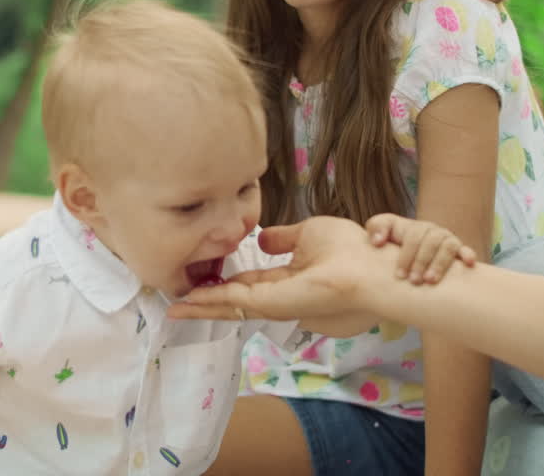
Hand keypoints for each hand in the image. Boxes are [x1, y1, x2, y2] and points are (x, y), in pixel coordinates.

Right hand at [166, 216, 389, 328]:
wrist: (368, 267)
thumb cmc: (347, 249)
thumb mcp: (309, 234)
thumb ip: (283, 238)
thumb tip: (261, 239)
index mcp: (287, 280)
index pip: (248, 285)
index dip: (224, 284)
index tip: (201, 281)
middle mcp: (278, 296)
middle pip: (233, 301)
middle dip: (205, 303)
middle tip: (176, 304)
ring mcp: (275, 303)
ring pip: (230, 307)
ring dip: (201, 307)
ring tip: (174, 309)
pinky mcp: (273, 305)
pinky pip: (235, 303)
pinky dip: (210, 304)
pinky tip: (189, 302)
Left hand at [366, 213, 476, 283]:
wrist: (408, 252)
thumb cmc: (392, 243)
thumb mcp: (382, 231)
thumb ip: (376, 228)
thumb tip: (377, 241)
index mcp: (415, 227)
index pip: (413, 237)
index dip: (406, 255)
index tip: (399, 275)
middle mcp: (433, 231)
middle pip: (431, 242)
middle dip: (422, 262)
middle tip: (414, 281)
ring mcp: (447, 240)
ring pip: (448, 247)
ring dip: (440, 264)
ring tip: (431, 280)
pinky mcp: (458, 250)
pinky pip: (466, 250)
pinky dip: (468, 254)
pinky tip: (469, 263)